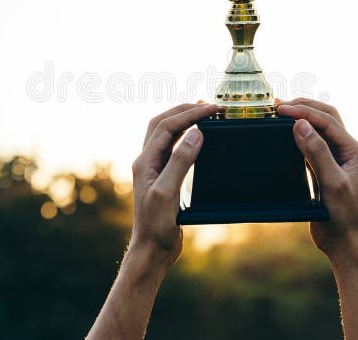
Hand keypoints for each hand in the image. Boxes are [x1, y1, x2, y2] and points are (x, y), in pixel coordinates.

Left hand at [129, 102, 216, 267]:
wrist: (152, 251)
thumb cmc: (156, 226)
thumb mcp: (168, 192)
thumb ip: (181, 162)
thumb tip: (196, 133)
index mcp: (145, 161)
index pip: (166, 126)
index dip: (189, 114)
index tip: (211, 109)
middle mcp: (147, 162)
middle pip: (161, 124)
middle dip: (183, 110)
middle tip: (208, 105)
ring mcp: (155, 170)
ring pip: (166, 135)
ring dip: (183, 121)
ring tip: (204, 114)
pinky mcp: (164, 179)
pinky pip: (173, 149)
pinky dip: (186, 137)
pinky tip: (199, 139)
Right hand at [277, 98, 357, 261]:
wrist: (344, 241)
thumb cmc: (343, 215)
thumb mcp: (332, 183)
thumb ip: (317, 152)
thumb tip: (301, 124)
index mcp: (354, 150)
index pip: (328, 121)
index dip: (304, 111)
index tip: (281, 109)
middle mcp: (347, 150)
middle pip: (326, 117)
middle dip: (304, 107)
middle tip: (278, 105)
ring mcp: (336, 158)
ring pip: (318, 128)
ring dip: (300, 118)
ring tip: (279, 113)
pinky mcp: (324, 168)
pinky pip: (311, 143)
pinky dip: (297, 134)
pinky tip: (284, 134)